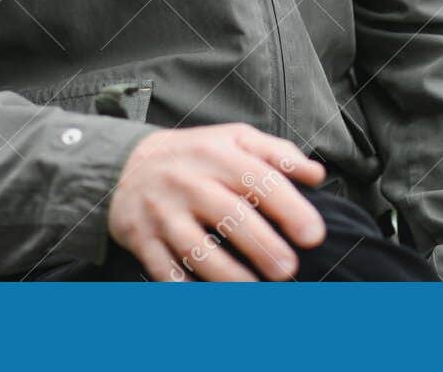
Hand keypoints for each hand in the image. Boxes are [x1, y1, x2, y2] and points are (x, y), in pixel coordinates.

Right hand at [106, 122, 326, 280]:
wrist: (126, 163)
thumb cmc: (197, 154)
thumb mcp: (236, 139)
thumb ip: (278, 153)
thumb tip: (317, 175)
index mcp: (218, 155)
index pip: (260, 180)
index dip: (290, 208)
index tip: (313, 236)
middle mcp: (189, 183)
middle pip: (229, 216)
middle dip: (262, 246)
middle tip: (289, 270)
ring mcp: (163, 213)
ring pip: (196, 250)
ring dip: (228, 276)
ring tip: (256, 291)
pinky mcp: (142, 240)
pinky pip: (164, 271)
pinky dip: (185, 291)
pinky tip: (209, 303)